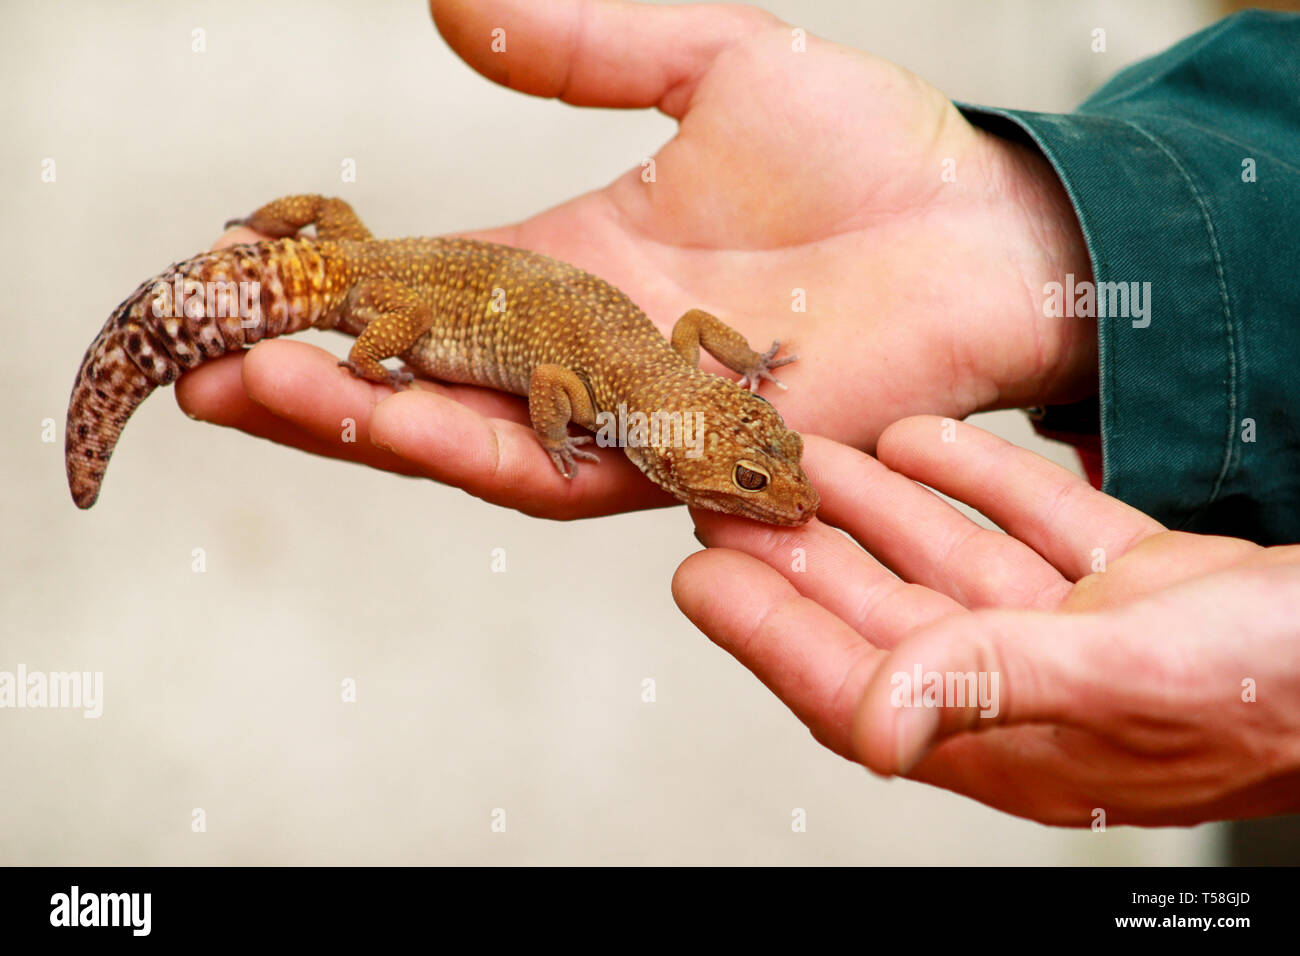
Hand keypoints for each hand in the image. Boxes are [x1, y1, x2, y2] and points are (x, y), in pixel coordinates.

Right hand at [176, 0, 1094, 518]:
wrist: (988, 232)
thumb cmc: (871, 154)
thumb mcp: (714, 65)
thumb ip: (587, 45)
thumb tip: (450, 4)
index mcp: (573, 271)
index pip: (423, 291)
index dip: (330, 290)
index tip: (235, 277)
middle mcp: (584, 358)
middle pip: (424, 379)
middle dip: (311, 376)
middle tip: (198, 364)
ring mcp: (634, 418)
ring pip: (471, 438)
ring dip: (363, 418)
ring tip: (257, 390)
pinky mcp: (690, 463)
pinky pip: (565, 469)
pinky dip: (476, 449)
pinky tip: (397, 424)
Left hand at [674, 415, 1299, 824]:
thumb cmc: (1291, 682)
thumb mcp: (1131, 674)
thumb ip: (995, 687)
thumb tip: (871, 723)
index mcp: (1014, 734)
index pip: (850, 684)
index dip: (766, 630)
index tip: (696, 572)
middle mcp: (1034, 688)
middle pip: (880, 617)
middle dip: (801, 555)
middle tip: (728, 491)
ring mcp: (1085, 633)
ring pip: (949, 563)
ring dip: (875, 509)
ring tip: (807, 452)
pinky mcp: (1136, 583)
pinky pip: (1030, 526)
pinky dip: (977, 482)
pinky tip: (922, 440)